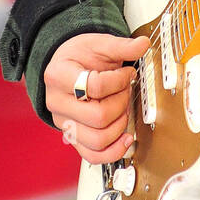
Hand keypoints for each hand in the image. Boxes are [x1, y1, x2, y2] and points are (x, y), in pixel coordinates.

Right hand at [45, 32, 149, 164]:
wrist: (66, 66)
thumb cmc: (79, 57)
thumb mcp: (97, 44)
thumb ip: (120, 45)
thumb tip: (142, 44)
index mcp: (59, 76)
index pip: (94, 87)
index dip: (118, 80)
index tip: (127, 73)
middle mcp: (57, 103)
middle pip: (98, 116)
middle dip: (121, 103)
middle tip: (125, 90)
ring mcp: (64, 123)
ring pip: (97, 139)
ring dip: (120, 125)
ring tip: (123, 109)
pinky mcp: (73, 137)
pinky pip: (92, 155)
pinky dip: (113, 151)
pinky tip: (126, 138)